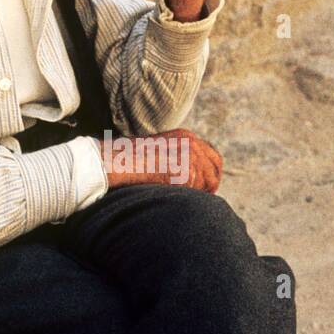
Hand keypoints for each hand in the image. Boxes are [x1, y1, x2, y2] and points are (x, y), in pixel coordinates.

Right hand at [99, 128, 222, 192]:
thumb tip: (193, 178)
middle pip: (216, 165)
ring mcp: (189, 154)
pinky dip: (189, 194)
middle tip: (206, 195)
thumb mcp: (159, 153)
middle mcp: (191, 141)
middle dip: (212, 182)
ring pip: (208, 179)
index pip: (211, 154)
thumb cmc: (131, 161)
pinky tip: (177, 195)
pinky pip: (196, 187)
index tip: (207, 186)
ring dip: (200, 191)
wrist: (118, 160)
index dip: (212, 171)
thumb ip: (177, 159)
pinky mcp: (185, 168)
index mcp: (186, 135)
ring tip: (188, 197)